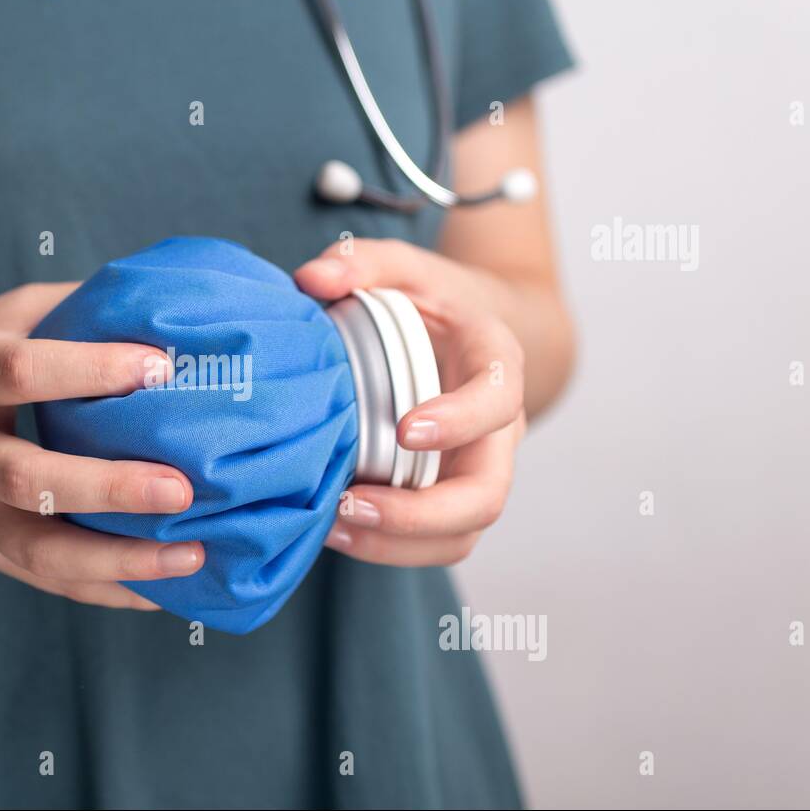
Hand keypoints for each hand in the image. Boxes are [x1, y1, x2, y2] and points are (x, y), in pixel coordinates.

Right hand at [0, 282, 203, 609]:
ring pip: (37, 549)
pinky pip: (50, 581)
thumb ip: (79, 310)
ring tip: (193, 555)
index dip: (88, 369)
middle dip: (107, 486)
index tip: (161, 365)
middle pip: (24, 479)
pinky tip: (170, 592)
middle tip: (182, 487)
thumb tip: (175, 304)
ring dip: (118, 558)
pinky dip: (111, 589)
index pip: (18, 372)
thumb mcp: (8, 316)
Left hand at [295, 239, 525, 566]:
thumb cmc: (433, 301)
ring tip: (331, 526)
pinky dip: (387, 548)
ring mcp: (477, 469)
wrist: (471, 333)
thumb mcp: (403, 267)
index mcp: (496, 364)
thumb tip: (310, 280)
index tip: (406, 430)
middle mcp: (499, 430)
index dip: (461, 420)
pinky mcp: (449, 495)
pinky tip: (332, 530)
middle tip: (350, 505)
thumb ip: (361, 262)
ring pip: (462, 534)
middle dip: (422, 514)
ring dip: (399, 543)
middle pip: (488, 495)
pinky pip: (434, 542)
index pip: (499, 399)